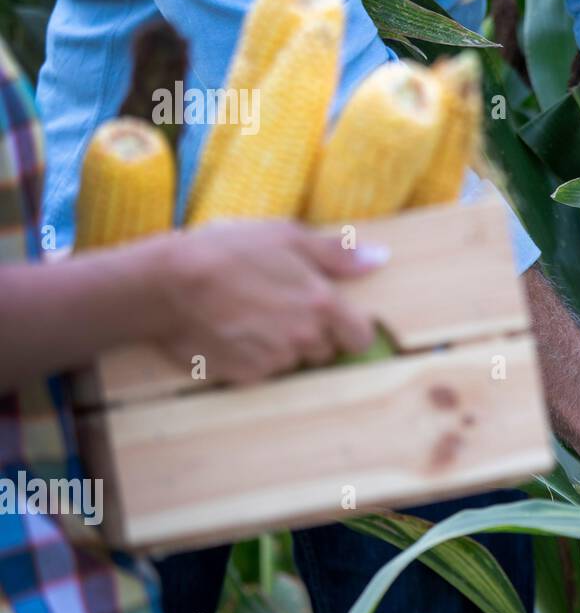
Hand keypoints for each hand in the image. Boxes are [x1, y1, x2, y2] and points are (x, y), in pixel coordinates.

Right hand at [153, 221, 383, 383]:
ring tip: (251, 316)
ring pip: (293, 361)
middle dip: (312, 334)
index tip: (332, 317)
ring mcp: (275, 360)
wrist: (165, 284)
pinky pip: (263, 371)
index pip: (360, 338)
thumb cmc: (228, 251)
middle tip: (280, 307)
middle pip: (326, 350)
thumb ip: (338, 253)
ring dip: (281, 345)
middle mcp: (304, 338)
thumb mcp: (286, 236)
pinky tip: (233, 332)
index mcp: (323, 304)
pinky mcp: (246, 376)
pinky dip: (253, 357)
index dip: (349, 328)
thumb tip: (379, 259)